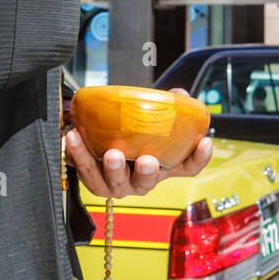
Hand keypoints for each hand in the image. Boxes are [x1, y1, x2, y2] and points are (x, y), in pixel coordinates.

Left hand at [64, 91, 212, 198]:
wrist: (99, 138)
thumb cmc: (133, 131)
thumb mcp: (152, 118)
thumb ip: (166, 105)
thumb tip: (178, 95)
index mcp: (163, 167)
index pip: (187, 168)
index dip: (199, 158)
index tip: (205, 142)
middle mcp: (141, 181)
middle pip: (147, 182)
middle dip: (147, 173)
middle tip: (147, 161)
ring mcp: (117, 184)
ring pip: (113, 183)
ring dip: (112, 168)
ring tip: (110, 153)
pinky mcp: (92, 180)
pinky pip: (84, 171)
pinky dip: (78, 155)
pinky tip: (73, 136)